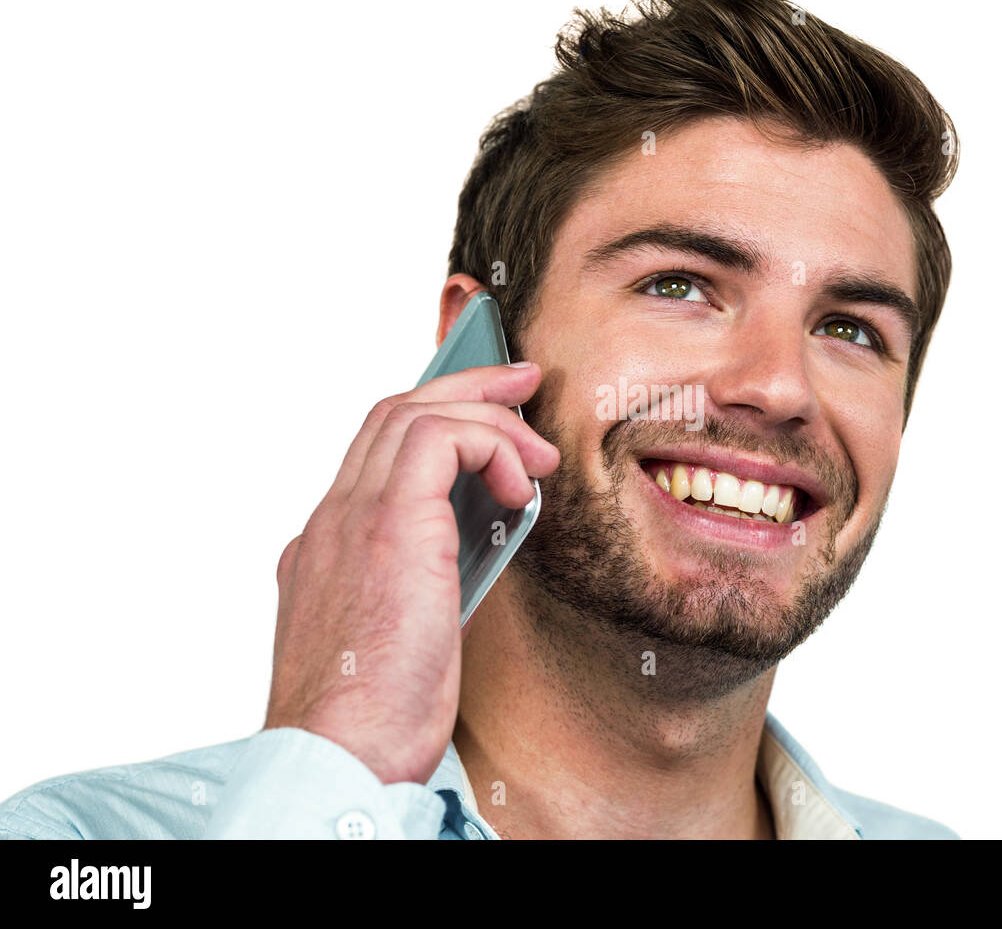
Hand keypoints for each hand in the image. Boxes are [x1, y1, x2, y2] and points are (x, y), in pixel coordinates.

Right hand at [263, 362, 557, 783]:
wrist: (337, 757)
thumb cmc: (373, 720)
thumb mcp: (401, 639)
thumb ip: (422, 587)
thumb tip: (470, 559)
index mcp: (325, 547)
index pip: (376, 454)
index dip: (433, 421)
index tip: (486, 414)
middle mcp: (331, 522)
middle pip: (392, 415)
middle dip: (465, 387)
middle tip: (521, 383)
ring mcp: (351, 518)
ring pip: (413, 413)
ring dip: (488, 412)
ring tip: (539, 446)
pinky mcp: (388, 527)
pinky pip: (440, 439)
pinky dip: (489, 444)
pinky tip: (521, 487)